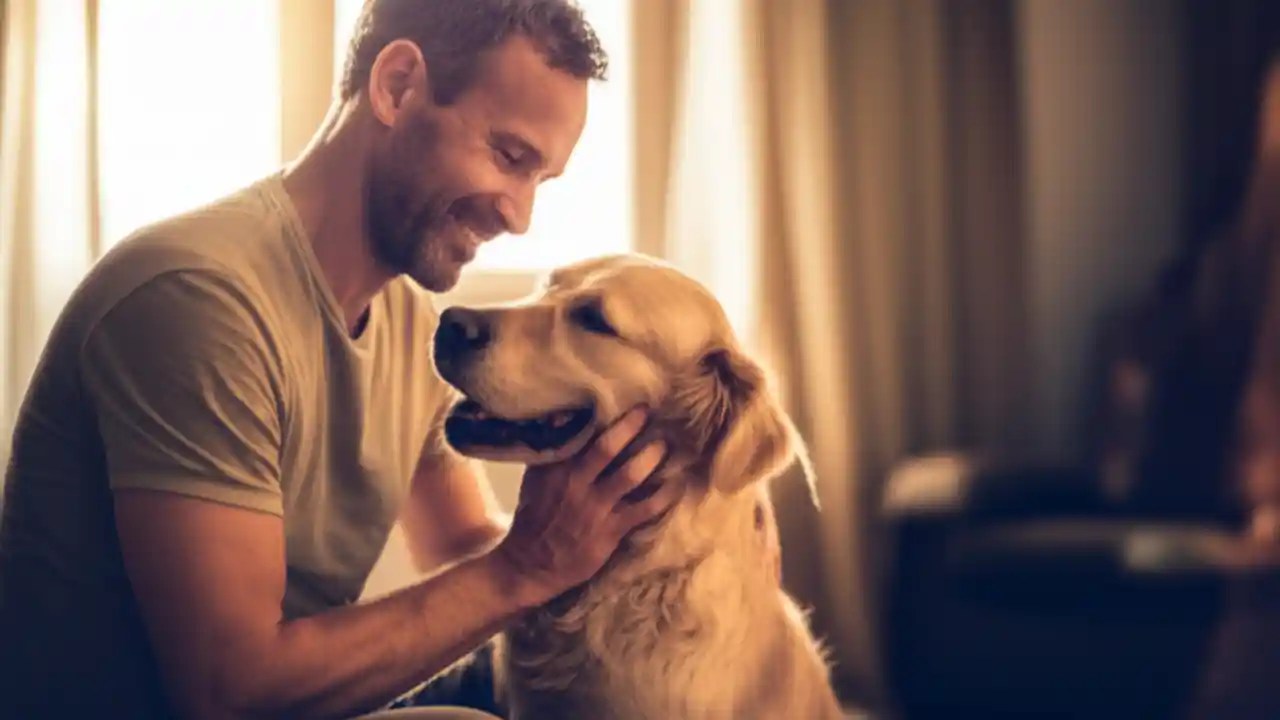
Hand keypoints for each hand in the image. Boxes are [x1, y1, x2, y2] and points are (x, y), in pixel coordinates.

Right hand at [490, 406, 679, 606]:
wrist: (529, 563)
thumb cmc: (536, 515)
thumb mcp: (536, 477)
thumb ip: (554, 450)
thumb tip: (566, 416)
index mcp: (554, 466)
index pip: (580, 432)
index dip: (602, 414)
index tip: (620, 398)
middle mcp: (574, 482)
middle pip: (608, 447)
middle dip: (630, 426)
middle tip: (646, 411)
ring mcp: (594, 507)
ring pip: (630, 475)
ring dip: (651, 457)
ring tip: (665, 445)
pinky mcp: (610, 530)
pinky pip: (645, 509)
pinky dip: (663, 496)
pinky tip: (676, 486)